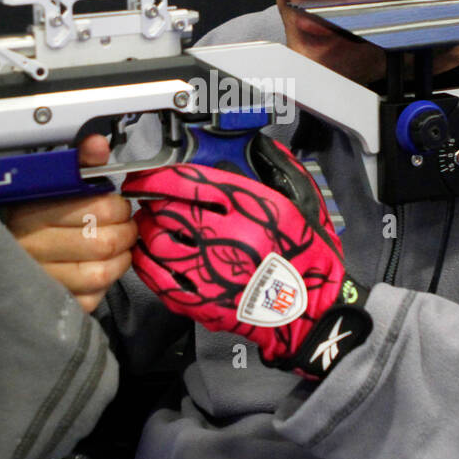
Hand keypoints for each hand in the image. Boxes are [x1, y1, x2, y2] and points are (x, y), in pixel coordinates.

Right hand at [4, 135, 136, 312]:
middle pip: (102, 243)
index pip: (96, 209)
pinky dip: (104, 284)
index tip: (116, 207)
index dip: (117, 208)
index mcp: (31, 212)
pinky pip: (92, 298)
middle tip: (124, 228)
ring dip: (119, 260)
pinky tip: (100, 270)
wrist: (1, 260)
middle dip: (124, 233)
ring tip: (117, 249)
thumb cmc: (40, 219)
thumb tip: (97, 145)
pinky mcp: (52, 303)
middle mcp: (30, 247)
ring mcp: (39, 279)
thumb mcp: (56, 185)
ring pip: (100, 273)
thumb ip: (79, 164)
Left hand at [122, 136, 370, 379]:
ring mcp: (214, 272)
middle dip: (151, 202)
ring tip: (147, 224)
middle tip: (146, 199)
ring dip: (146, 230)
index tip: (148, 175)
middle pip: (168, 211)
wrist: (312, 312)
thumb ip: (278, 169)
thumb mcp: (304, 202)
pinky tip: (146, 255)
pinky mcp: (204, 303)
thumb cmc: (309, 258)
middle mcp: (230, 238)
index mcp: (254, 210)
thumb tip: (258, 146)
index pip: (192, 183)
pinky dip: (146, 263)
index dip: (159, 176)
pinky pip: (160, 279)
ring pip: (158, 243)